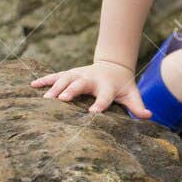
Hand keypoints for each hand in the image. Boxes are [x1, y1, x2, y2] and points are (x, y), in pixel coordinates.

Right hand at [29, 60, 151, 117]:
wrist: (114, 65)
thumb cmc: (123, 86)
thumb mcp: (132, 95)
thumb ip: (137, 107)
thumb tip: (149, 116)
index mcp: (107, 86)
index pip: (104, 97)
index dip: (99, 104)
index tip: (93, 113)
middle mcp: (91, 79)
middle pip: (80, 84)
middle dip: (71, 91)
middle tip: (61, 100)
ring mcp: (79, 74)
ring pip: (65, 79)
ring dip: (54, 87)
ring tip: (44, 99)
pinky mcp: (70, 73)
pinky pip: (55, 76)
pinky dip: (44, 79)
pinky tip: (32, 85)